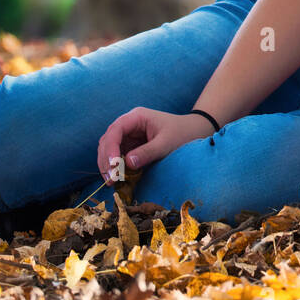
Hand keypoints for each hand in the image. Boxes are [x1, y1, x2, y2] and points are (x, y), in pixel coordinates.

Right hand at [96, 107, 213, 186]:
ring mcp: (129, 136)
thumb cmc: (182, 134)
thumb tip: (127, 163)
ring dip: (107, 165)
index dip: (110, 148)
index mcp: (136, 117)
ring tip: (111, 182)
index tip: (112, 166)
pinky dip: (115, 167)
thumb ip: (148, 152)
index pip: (116, 130)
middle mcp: (129, 125)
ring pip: (109, 149)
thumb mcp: (167, 143)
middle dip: (106, 159)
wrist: (193, 132)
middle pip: (108, 140)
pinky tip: (117, 179)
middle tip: (110, 179)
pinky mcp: (131, 147)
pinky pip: (117, 156)